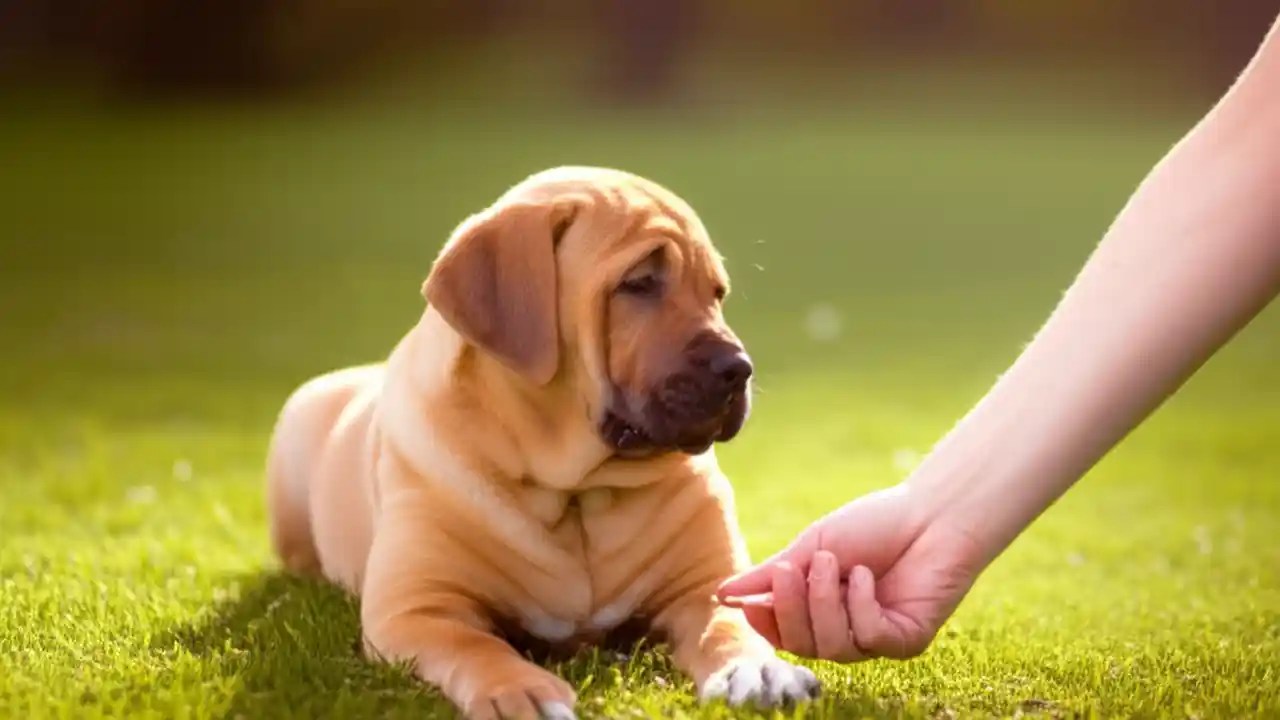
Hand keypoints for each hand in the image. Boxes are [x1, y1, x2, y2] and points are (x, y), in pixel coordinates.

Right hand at [716, 483, 985, 661]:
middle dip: (790, 608)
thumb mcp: (815, 544)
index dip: (765, 622)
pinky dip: (860, 606)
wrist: (932, 513)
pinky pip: (868, 639)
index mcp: (821, 605)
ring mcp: (875, 638)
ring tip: (832, 561)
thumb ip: (774, 573)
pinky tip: (866, 576)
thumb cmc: (875, 524)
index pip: (783, 631)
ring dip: (824, 603)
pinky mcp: (905, 641)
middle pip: (802, 644)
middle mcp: (845, 627)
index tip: (747, 602)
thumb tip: (724, 593)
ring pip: (832, 647)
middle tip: (793, 569)